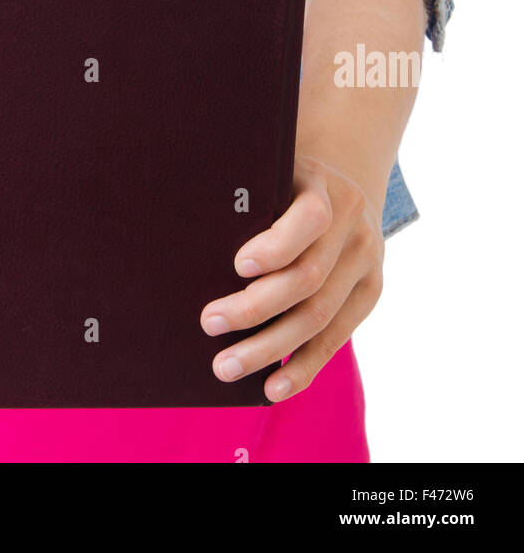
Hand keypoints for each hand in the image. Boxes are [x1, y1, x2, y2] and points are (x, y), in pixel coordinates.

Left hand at [199, 154, 384, 400]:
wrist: (346, 188)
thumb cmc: (286, 182)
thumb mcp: (273, 169)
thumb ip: (247, 191)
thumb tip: (188, 227)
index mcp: (324, 186)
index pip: (310, 217)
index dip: (277, 246)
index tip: (238, 266)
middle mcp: (353, 225)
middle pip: (308, 277)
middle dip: (255, 308)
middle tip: (209, 323)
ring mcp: (366, 261)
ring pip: (320, 316)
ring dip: (270, 347)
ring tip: (226, 366)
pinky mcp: (369, 292)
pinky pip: (337, 337)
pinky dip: (303, 367)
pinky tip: (272, 387)